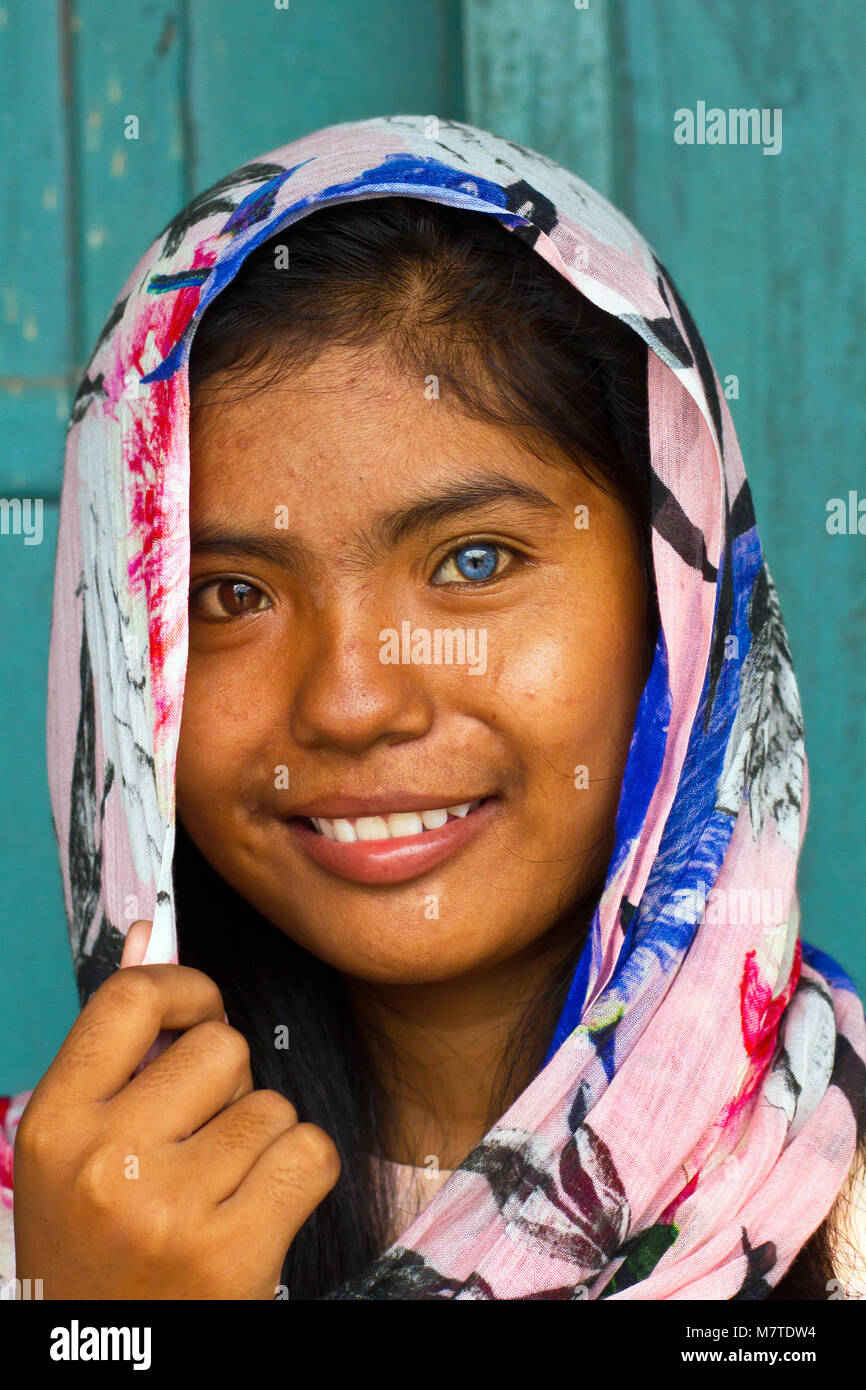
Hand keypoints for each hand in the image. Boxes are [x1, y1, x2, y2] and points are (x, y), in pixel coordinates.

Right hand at [13, 922, 338, 1298]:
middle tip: (202, 1135)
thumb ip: (117, 1046)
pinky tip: (260, 1208)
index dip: (184, 986)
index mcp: (56, 1123)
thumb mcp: (76, 1148)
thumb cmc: (95, 1249)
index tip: (199, 1010)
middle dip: (229, 1081)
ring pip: (272, 1104)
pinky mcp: (233, 1250)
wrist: (106, 1364)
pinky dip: (301, 1174)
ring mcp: (170, 1208)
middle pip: (223, 1046)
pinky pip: (309, 1152)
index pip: (131, 998)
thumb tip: (150, 933)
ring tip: (220, 1186)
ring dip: (262, 1138)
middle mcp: (106, 1160)